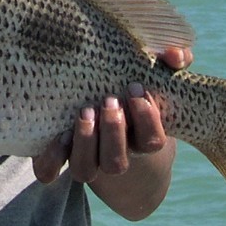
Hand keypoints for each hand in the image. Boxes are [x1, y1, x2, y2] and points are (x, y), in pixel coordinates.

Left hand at [32, 47, 192, 183]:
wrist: (111, 116)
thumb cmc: (137, 89)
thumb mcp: (158, 73)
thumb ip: (174, 60)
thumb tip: (175, 55)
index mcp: (142, 138)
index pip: (151, 141)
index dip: (146, 119)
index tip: (136, 90)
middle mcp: (115, 154)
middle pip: (116, 162)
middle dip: (113, 131)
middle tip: (109, 100)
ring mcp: (87, 159)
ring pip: (85, 169)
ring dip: (86, 142)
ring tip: (85, 111)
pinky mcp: (59, 157)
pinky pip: (49, 171)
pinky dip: (51, 158)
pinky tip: (57, 135)